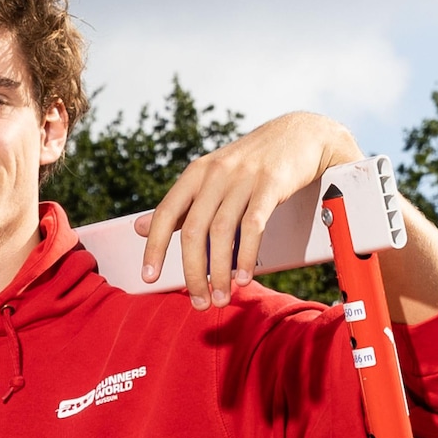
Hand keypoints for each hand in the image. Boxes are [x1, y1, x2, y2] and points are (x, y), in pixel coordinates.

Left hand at [142, 109, 360, 307]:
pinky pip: (254, 226)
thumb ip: (180, 206)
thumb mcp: (211, 178)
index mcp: (196, 173)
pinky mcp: (271, 183)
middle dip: (193, 272)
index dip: (154, 247)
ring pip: (222, 232)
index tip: (148, 277)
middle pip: (194, 230)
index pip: (166, 213)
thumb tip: (138, 228)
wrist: (300, 135)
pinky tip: (245, 277)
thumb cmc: (252, 164)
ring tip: (222, 297)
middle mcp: (215, 173)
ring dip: (220, 271)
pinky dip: (246, 255)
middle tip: (199, 302)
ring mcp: (243, 177)